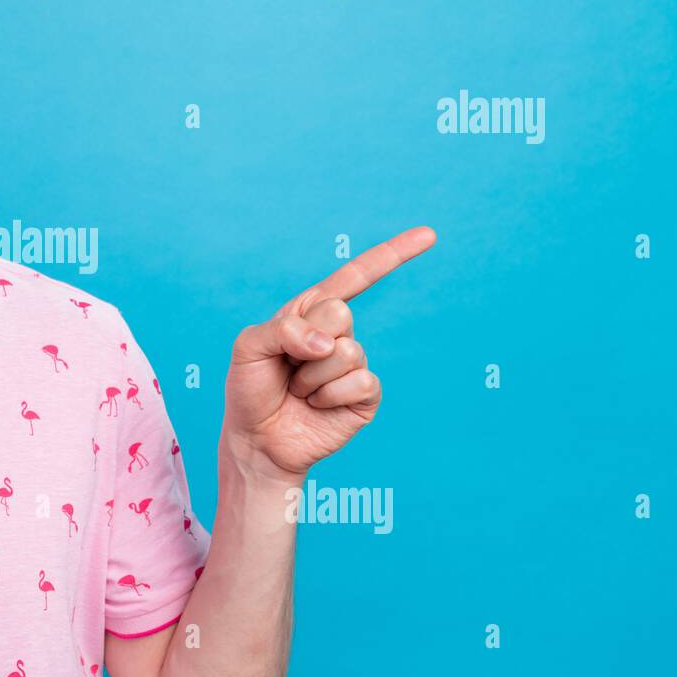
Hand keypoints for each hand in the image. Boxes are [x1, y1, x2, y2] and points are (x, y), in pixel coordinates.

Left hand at [222, 227, 435, 482]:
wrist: (256, 440)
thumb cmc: (250, 390)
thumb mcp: (248, 348)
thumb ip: (283, 330)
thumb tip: (330, 343)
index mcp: (310, 311)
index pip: (354, 277)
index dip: (391, 255)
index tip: (429, 235)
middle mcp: (336, 333)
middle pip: (340, 313)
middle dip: (305, 343)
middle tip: (288, 367)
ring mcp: (353, 364)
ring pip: (347, 352)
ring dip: (312, 377)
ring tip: (299, 390)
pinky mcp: (365, 396)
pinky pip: (361, 382)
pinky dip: (329, 396)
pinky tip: (317, 406)